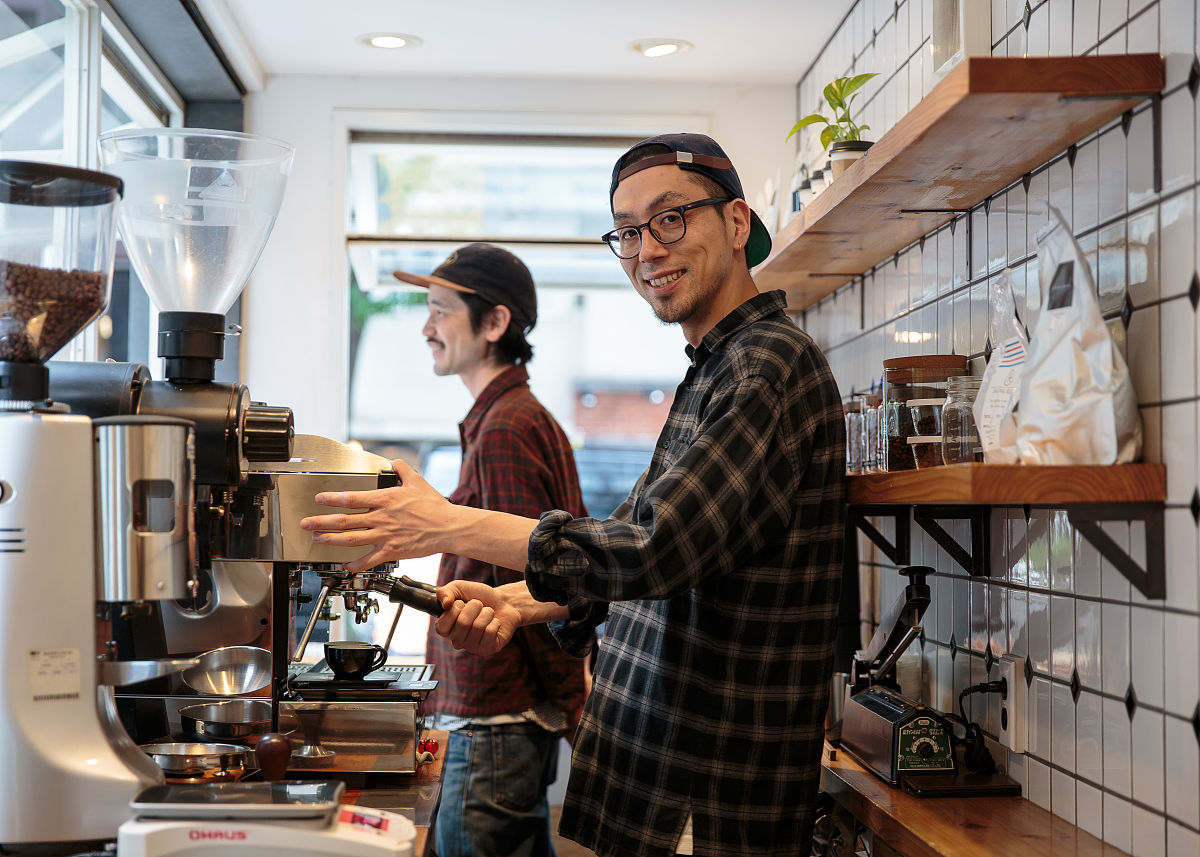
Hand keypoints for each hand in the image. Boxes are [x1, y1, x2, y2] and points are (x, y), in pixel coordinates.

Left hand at [300, 459, 451, 572]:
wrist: (448, 527)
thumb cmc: (434, 506)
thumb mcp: (417, 481)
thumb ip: (402, 469)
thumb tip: (394, 462)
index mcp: (385, 499)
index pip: (352, 498)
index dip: (332, 499)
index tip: (319, 499)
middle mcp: (381, 517)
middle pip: (344, 521)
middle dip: (321, 521)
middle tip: (306, 523)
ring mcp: (384, 535)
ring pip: (351, 539)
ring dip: (331, 539)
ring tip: (317, 538)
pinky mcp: (391, 550)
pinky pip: (368, 559)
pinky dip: (355, 563)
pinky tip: (345, 565)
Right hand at [433, 580, 521, 655]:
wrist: (502, 601)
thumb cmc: (478, 596)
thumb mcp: (458, 587)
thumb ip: (444, 592)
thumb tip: (445, 604)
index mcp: (446, 629)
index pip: (442, 627)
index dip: (454, 610)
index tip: (461, 603)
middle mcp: (457, 641)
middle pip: (463, 623)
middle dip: (474, 607)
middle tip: (478, 606)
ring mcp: (472, 647)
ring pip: (478, 627)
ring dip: (486, 613)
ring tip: (487, 613)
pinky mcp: (488, 649)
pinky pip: (490, 632)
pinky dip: (495, 622)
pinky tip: (494, 622)